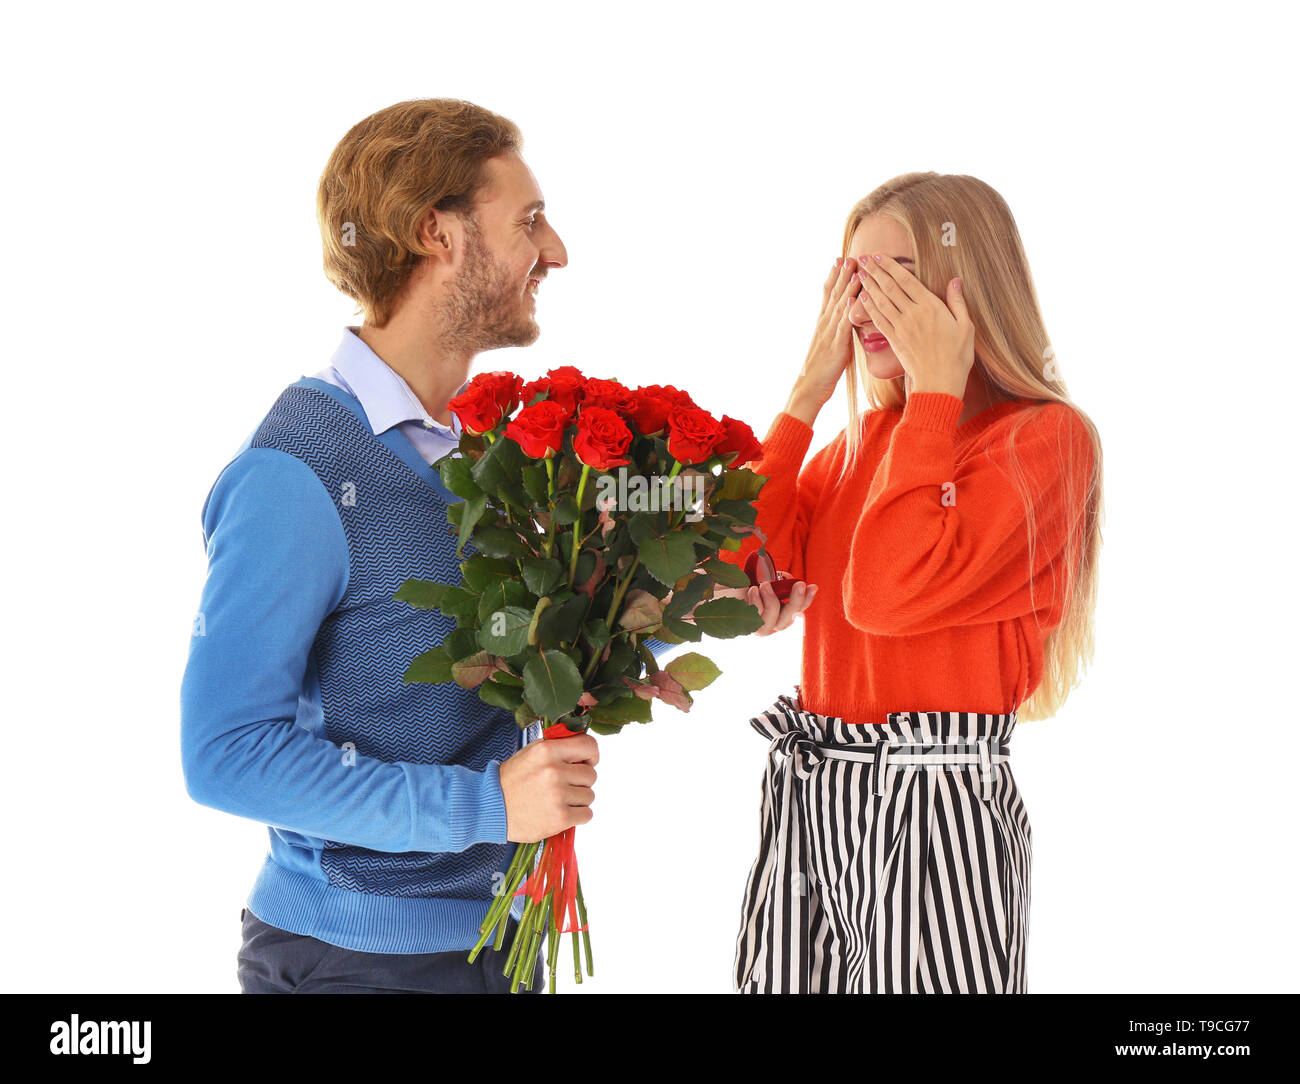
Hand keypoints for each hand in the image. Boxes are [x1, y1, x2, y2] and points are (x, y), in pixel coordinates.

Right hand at [498, 732, 598, 842]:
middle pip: (591, 775)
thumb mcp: (530, 753)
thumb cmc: (512, 780)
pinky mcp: (560, 818)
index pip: (588, 746)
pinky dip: (577, 815)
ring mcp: (557, 795)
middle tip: (563, 786)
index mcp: (547, 751)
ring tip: (557, 800)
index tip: (586, 762)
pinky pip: (587, 814)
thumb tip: (583, 748)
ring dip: (578, 799)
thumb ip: (557, 746)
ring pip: (590, 795)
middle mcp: (553, 771)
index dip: (591, 755)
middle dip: (581, 781)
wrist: (490, 808)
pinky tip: (560, 812)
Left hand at [710, 581, 818, 635]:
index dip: (807, 599)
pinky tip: (752, 590)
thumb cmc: (738, 586)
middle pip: (790, 617)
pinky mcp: (747, 628)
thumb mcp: (760, 580)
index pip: (798, 608)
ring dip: (773, 600)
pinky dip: (758, 602)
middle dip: (797, 600)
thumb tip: (785, 579)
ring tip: (764, 585)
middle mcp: (772, 622)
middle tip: (798, 584)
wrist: (713, 593)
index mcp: (779, 611)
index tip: (812, 586)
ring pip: (775, 621)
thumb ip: (776, 582)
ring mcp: (760, 627)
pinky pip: (758, 618)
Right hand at [786, 258, 862, 422]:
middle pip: (833, 294)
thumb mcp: (829, 347)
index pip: (828, 295)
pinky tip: (854, 297)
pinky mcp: (836, 345)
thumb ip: (836, 333)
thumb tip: (844, 325)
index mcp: (823, 325)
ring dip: (847, 285)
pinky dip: (849, 310)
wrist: (808, 388)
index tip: (839, 260)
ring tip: (853, 268)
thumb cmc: (820, 372)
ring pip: (839, 304)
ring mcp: (829, 334)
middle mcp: (825, 325)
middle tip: (848, 255)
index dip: (833, 277)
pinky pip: (844, 325)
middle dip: (841, 274)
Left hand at [852, 254, 973, 396]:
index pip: (907, 280)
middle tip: (862, 258)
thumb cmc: (957, 357)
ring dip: (869, 286)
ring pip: (881, 302)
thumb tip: (955, 281)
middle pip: (890, 288)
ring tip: (859, 273)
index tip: (879, 256)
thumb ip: (957, 302)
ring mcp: (901, 328)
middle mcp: (913, 315)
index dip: (891, 267)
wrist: (939, 383)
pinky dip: (869, 307)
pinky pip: (878, 320)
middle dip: (875, 271)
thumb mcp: (965, 327)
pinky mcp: (894, 341)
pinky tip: (861, 299)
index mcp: (931, 307)